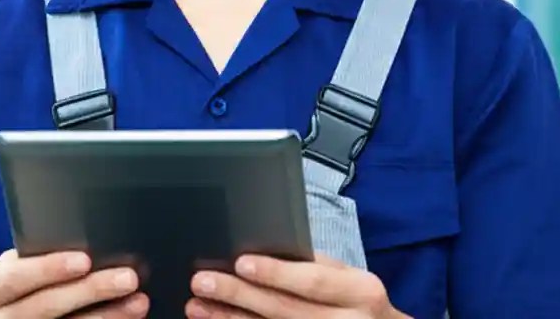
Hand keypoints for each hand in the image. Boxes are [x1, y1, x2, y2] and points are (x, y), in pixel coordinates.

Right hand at [0, 249, 149, 317]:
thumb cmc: (11, 294)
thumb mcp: (8, 277)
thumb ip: (28, 262)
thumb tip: (80, 246)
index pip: (15, 277)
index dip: (48, 268)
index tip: (84, 260)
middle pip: (45, 307)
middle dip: (90, 291)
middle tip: (128, 277)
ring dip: (107, 317)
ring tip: (138, 302)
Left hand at [185, 253, 409, 318]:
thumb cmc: (359, 301)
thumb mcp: (349, 279)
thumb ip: (314, 267)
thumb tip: (260, 250)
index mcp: (361, 291)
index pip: (313, 281)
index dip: (276, 273)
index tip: (241, 262)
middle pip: (287, 310)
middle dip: (240, 295)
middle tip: (203, 282)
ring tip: (198, 307)